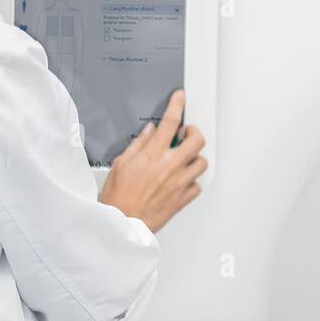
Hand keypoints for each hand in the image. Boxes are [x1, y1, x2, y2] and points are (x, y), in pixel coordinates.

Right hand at [99, 89, 207, 231]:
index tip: (180, 98)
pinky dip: (192, 181)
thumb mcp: (120, 164)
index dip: (177, 105)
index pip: (170, 122)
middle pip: (197, 140)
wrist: (122, 222)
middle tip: (186, 134)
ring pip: (202, 162)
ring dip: (195, 157)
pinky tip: (183, 180)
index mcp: (152, 155)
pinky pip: (197, 185)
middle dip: (194, 132)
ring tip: (185, 158)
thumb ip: (138, 145)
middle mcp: (169, 166)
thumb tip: (150, 132)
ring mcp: (179, 183)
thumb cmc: (118, 197)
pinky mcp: (182, 199)